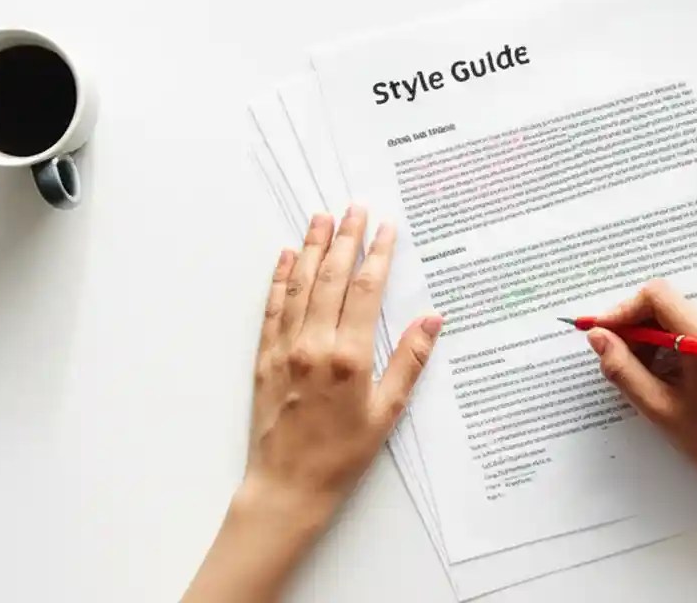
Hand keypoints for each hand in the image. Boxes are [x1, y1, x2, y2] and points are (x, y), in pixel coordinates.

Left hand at [242, 207, 442, 523]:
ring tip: (321, 218)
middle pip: (332, 278)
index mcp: (349, 358)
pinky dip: (280, 279)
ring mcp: (285, 349)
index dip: (377, 254)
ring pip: (300, 285)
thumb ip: (409, 362)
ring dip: (312, 248)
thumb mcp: (387, 413)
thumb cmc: (342, 456)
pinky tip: (287, 258)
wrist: (288, 487)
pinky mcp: (264, 358)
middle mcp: (314, 345)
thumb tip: (432, 320)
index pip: (366, 291)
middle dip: (345, 239)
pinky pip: (273, 308)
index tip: (386, 228)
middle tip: (355, 209)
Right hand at [585, 280, 696, 489]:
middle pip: (665, 304)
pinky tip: (661, 370)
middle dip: (635, 326)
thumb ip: (623, 368)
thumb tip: (597, 337)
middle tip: (616, 357)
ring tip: (641, 371)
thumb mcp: (658, 406)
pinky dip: (667, 340)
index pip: (657, 296)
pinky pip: (688, 324)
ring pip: (674, 313)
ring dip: (650, 335)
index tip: (602, 331)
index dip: (624, 309)